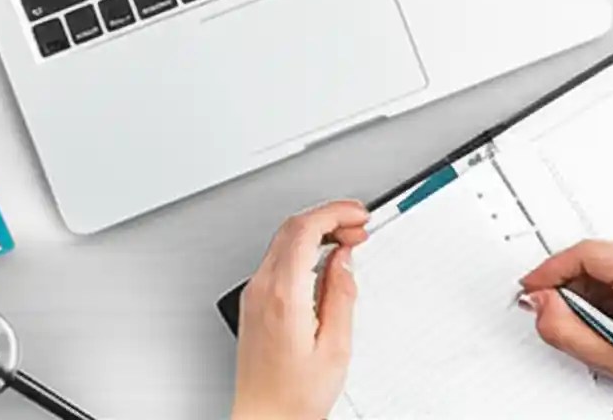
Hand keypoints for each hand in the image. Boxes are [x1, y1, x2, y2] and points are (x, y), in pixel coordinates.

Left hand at [232, 201, 369, 419]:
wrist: (264, 418)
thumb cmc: (294, 396)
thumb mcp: (335, 348)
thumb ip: (341, 296)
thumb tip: (344, 259)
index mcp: (283, 295)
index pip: (305, 230)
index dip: (335, 212)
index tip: (358, 214)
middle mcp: (262, 289)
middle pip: (291, 228)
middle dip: (328, 217)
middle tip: (358, 225)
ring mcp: (254, 294)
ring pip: (283, 240)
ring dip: (316, 231)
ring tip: (347, 242)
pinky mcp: (254, 301)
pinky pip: (278, 259)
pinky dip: (304, 249)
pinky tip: (325, 261)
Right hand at [520, 241, 612, 419]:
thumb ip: (566, 328)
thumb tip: (540, 303)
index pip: (584, 253)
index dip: (550, 271)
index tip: (533, 288)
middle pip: (594, 258)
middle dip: (570, 287)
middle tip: (557, 313)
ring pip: (606, 268)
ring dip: (589, 294)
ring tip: (593, 327)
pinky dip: (607, 296)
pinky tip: (610, 323)